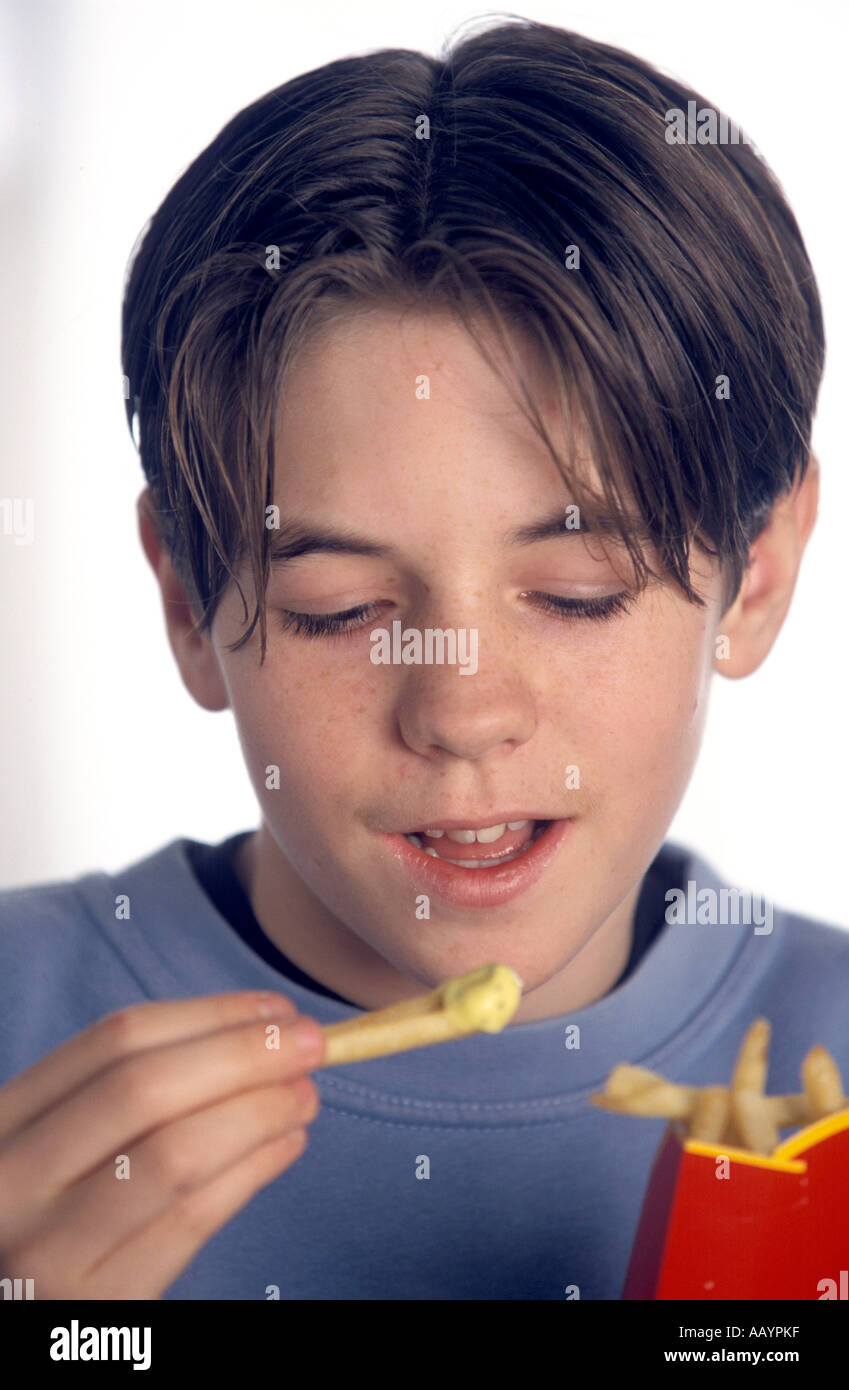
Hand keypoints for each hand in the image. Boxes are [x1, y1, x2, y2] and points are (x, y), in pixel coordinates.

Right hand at [0, 991, 324, 1297]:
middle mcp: (10, 1182)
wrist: (27, 1317)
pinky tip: (286, 1146)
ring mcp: (47, 1250)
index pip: (114, 1041)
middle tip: (313, 1043)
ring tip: (306, 1096)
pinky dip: (253, 1172)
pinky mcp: (98, 1304)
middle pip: (144, 1089)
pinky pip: (191, 1222)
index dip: (209, 1015)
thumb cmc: (60, 1214)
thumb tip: (263, 1032)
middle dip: (243, 1055)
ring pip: (175, 1154)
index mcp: (2, 1121)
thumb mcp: (63, 1143)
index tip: (276, 1007)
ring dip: (259, 1112)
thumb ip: (134, 1090)